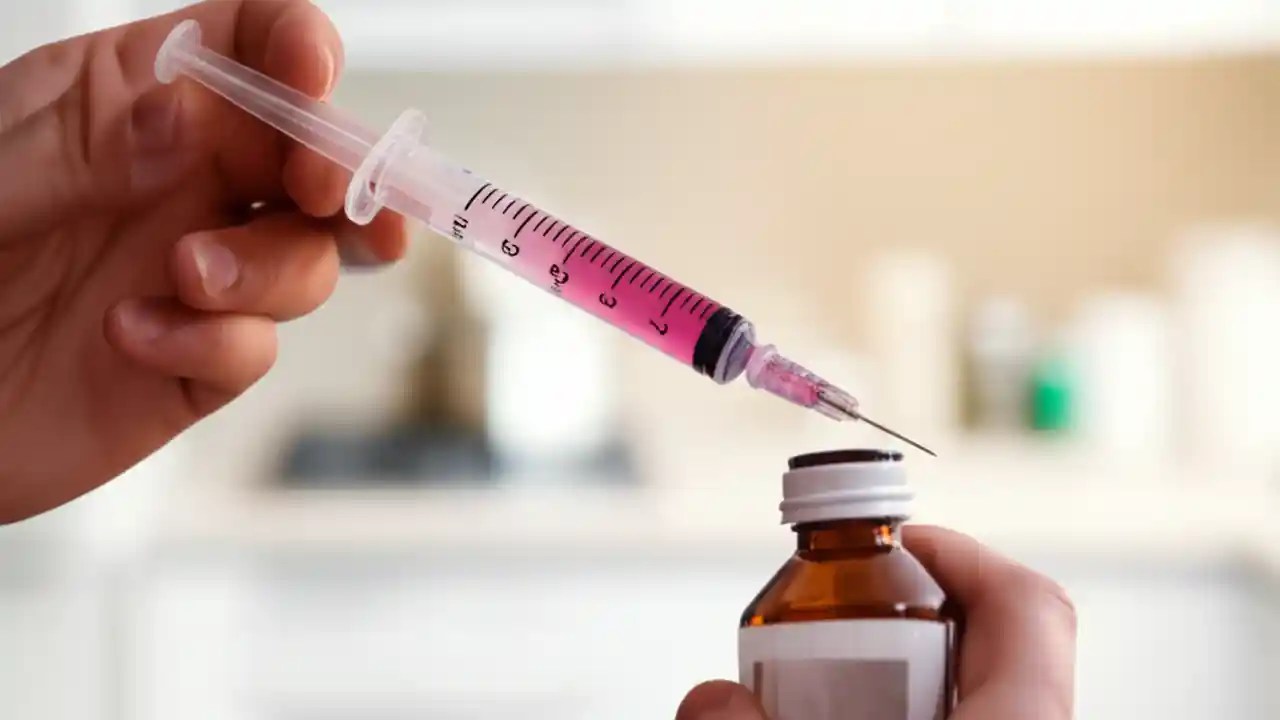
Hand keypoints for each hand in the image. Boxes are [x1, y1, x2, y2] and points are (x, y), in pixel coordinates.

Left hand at [0, 0, 405, 521]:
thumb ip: (80, 150)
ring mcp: (195, 274)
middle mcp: (177, 183)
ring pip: (306, 257)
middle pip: (309, 158)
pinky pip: (253, 347)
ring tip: (187, 279)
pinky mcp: (194, 361)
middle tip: (322, 193)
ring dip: (270, 268)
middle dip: (339, 172)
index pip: (242, 46)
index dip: (294, 47)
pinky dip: (216, 344)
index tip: (311, 75)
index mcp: (122, 105)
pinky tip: (135, 339)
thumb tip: (184, 118)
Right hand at [676, 525, 1076, 719]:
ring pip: (966, 688)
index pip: (1024, 599)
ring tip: (828, 684)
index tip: (890, 541)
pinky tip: (845, 712)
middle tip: (838, 622)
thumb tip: (707, 699)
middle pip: (991, 639)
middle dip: (904, 616)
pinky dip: (899, 708)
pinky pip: (955, 717)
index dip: (959, 550)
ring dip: (893, 676)